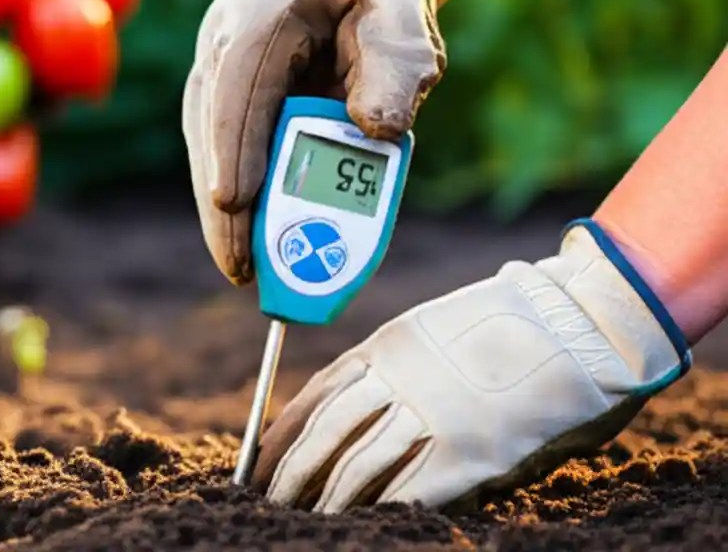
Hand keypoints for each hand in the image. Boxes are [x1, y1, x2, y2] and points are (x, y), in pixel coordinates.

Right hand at [183, 0, 470, 283]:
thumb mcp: (404, 12)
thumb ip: (397, 66)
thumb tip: (374, 131)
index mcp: (262, 16)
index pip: (237, 88)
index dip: (232, 148)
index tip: (232, 205)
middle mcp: (223, 39)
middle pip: (210, 128)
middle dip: (224, 203)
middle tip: (241, 268)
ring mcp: (217, 63)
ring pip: (209, 142)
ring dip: (225, 205)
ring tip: (244, 266)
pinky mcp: (225, 88)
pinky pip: (224, 144)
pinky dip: (238, 188)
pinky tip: (249, 232)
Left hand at [250, 222, 690, 511]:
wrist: (585, 321)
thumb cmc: (517, 323)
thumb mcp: (437, 330)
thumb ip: (397, 367)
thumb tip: (358, 414)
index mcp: (387, 346)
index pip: (315, 396)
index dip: (281, 435)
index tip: (260, 462)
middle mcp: (398, 380)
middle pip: (323, 435)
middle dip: (291, 474)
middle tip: (269, 502)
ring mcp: (431, 417)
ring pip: (356, 468)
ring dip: (325, 501)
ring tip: (306, 521)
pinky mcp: (468, 453)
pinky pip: (409, 490)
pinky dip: (381, 511)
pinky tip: (365, 525)